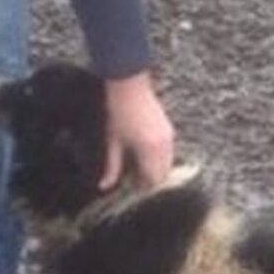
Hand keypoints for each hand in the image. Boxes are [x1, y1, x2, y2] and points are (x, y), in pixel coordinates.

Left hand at [101, 71, 174, 189]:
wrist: (129, 85)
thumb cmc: (118, 112)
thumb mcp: (113, 142)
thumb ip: (112, 167)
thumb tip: (104, 186)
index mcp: (149, 151)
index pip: (152, 180)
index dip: (142, 188)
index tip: (129, 188)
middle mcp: (163, 146)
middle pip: (162, 175)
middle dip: (150, 181)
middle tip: (133, 181)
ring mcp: (169, 137)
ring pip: (167, 165)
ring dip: (155, 171)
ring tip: (137, 168)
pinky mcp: (169, 131)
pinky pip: (168, 154)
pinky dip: (159, 160)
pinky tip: (143, 156)